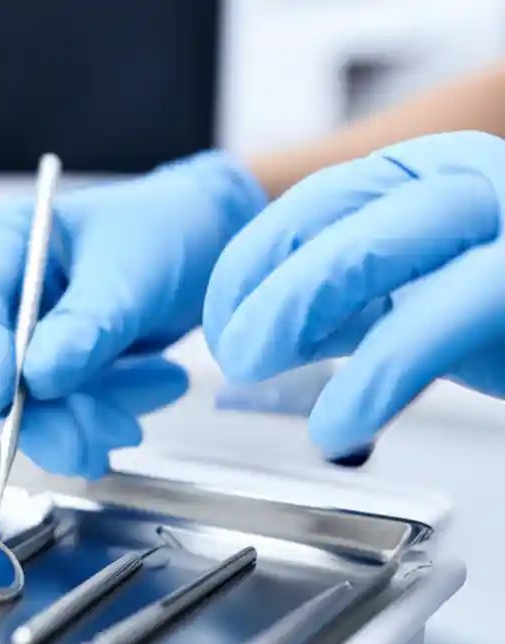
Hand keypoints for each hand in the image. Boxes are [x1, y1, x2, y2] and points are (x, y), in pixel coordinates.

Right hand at [0, 152, 266, 476]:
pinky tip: (163, 381)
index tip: (2, 402)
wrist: (227, 240)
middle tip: (90, 440)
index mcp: (9, 244)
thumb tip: (37, 379)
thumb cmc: (173, 230)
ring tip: (150, 397)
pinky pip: (75, 410)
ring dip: (87, 421)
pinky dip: (115, 412)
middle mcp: (14, 291)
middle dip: (46, 413)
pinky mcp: (71, 365)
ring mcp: (41, 332)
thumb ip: (84, 326)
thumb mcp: (131, 273)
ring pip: (37, 403)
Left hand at [204, 131, 504, 455]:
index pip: (313, 204)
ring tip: (257, 366)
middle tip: (233, 350)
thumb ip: (341, 305)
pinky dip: (382, 368)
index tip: (219, 319)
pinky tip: (341, 418)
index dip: (252, 263)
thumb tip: (250, 330)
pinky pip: (451, 310)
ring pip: (388, 245)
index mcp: (425, 180)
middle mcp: (468, 185)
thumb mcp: (411, 300)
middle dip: (270, 288)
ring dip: (305, 308)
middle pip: (344, 218)